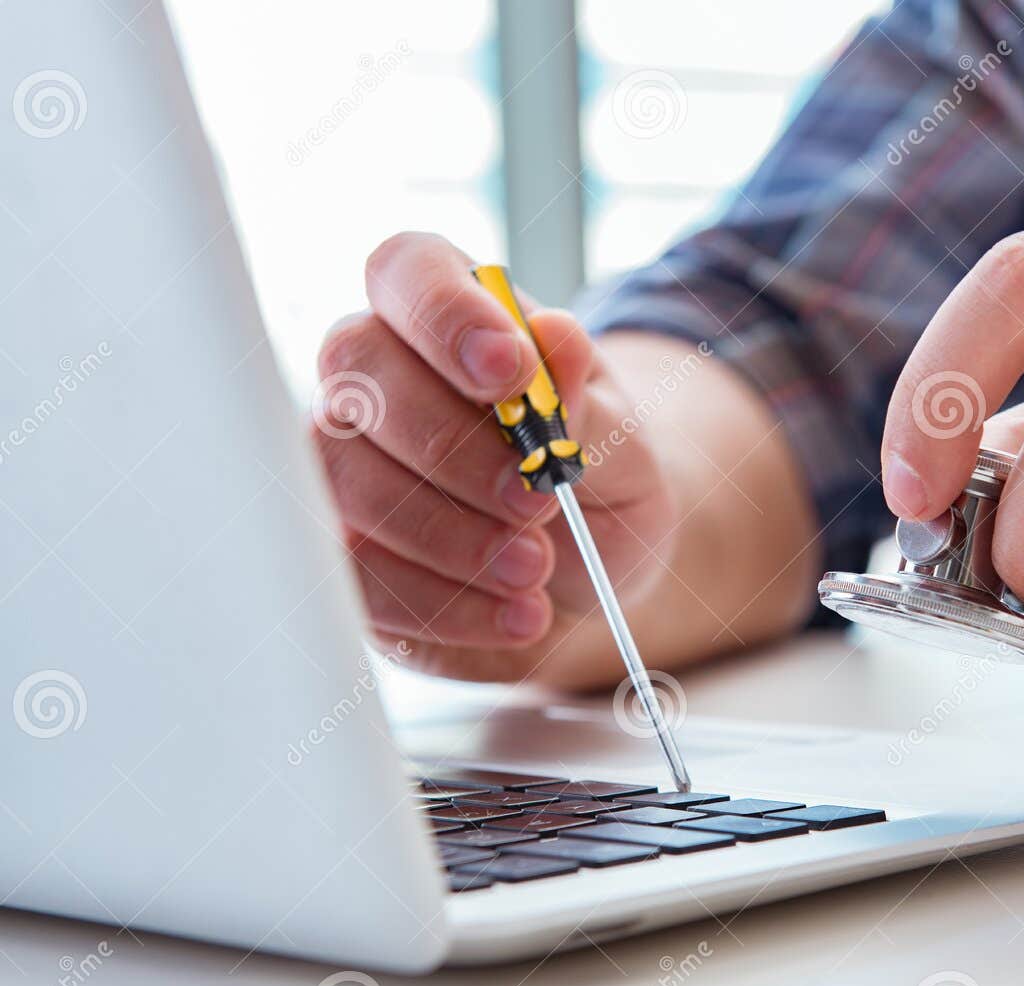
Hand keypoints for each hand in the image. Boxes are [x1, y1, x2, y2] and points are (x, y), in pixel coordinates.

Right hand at [311, 232, 674, 684]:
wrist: (600, 555)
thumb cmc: (600, 469)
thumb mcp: (620, 431)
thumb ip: (582, 391)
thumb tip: (552, 338)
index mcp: (444, 308)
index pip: (406, 270)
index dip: (445, 314)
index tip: (510, 372)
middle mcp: (374, 375)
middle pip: (357, 373)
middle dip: (450, 447)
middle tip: (538, 500)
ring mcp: (344, 462)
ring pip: (342, 479)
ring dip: (445, 535)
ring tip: (536, 569)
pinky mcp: (345, 552)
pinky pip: (355, 577)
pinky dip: (443, 604)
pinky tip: (518, 615)